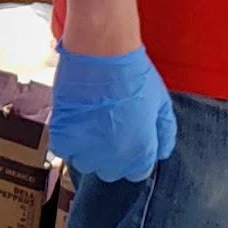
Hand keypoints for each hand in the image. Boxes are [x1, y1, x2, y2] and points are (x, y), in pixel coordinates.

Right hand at [49, 44, 177, 181]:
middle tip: (107, 131)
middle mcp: (114, 156)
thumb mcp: (161, 103)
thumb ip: (164, 133)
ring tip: (89, 126)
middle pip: (110, 172)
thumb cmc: (134, 75)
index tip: (127, 142)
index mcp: (141, 150)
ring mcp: (87, 148)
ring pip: (85, 163)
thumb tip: (162, 152)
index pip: (137, 173)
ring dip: (86, 150)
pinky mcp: (63, 136)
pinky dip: (67, 140)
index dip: (133, 158)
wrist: (101, 54)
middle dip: (110, 156)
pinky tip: (73, 122)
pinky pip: (63, 150)